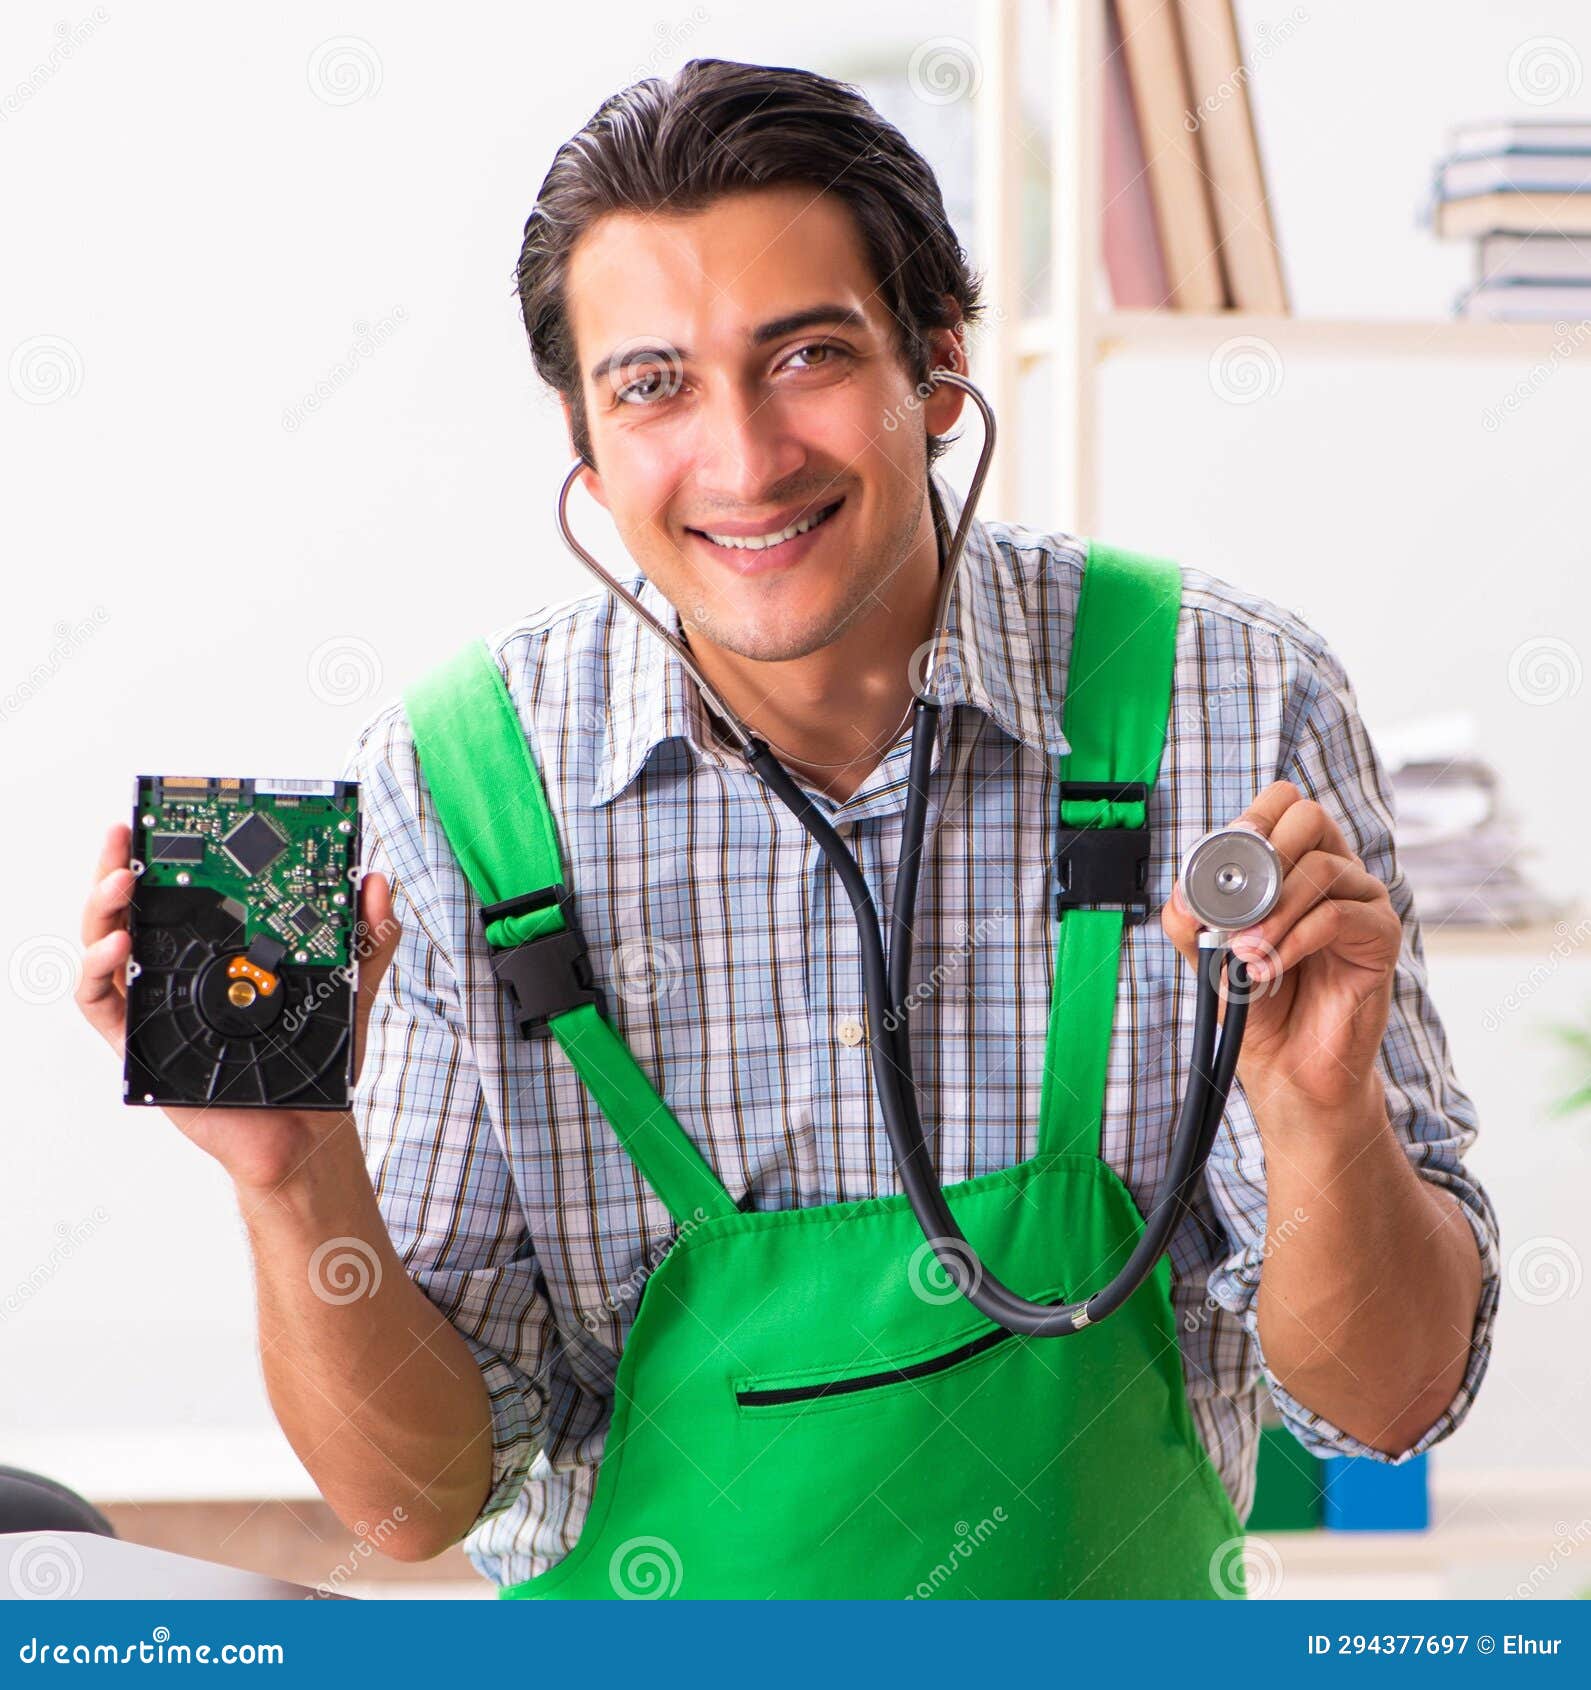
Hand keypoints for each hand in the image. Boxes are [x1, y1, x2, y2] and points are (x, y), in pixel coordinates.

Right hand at [76, 821, 401, 1191]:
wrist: (306, 1128)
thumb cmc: (317, 1061)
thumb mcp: (350, 988)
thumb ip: (367, 937)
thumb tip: (376, 880)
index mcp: (223, 950)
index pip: (191, 891)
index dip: (177, 853)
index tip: (176, 817)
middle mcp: (183, 971)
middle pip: (138, 908)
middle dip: (122, 866)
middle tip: (126, 837)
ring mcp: (159, 1004)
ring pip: (109, 945)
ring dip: (103, 908)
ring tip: (118, 880)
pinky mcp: (140, 1043)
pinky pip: (103, 1004)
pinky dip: (100, 972)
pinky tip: (119, 948)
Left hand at [1160, 781, 1401, 1117]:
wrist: (1288, 1065)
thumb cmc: (1256, 1004)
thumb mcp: (1209, 956)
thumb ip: (1190, 922)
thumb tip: (1180, 895)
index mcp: (1292, 863)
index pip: (1284, 804)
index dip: (1253, 818)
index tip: (1223, 858)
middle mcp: (1332, 871)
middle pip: (1310, 816)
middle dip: (1265, 856)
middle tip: (1237, 904)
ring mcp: (1360, 900)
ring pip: (1322, 867)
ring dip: (1273, 909)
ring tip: (1246, 952)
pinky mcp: (1379, 936)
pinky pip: (1340, 915)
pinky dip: (1296, 938)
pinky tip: (1271, 966)